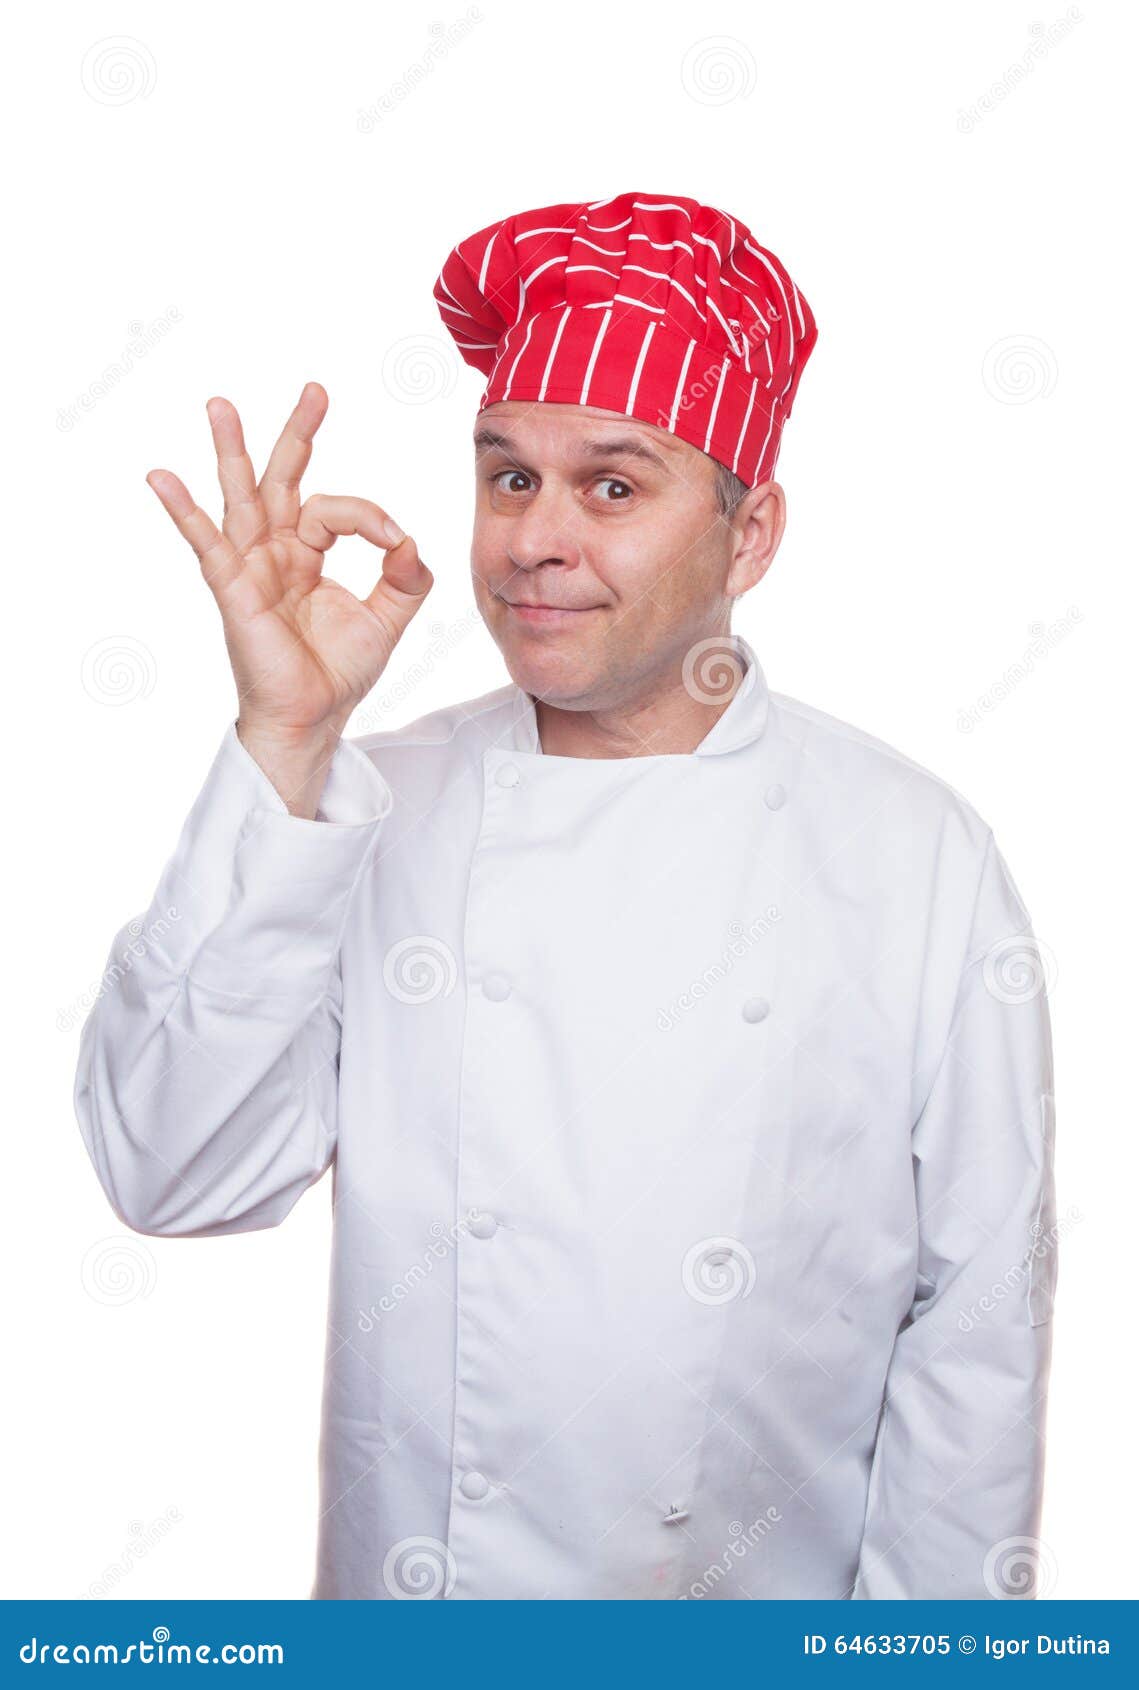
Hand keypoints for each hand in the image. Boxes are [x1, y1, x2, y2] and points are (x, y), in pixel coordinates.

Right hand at [146, 382, 433, 745]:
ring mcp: (250, 568)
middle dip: (298, 434)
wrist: (314, 719)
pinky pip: (207, 545)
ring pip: (240, 497)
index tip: (395, 538)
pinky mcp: (233, 590)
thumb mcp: (388, 618)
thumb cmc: (338, 672)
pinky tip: (162, 479)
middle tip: (316, 391)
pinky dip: (184, 512)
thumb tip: (408, 539)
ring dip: (232, 450)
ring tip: (220, 405)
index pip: (335, 510)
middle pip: (282, 480)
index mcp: (306, 554)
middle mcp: (275, 552)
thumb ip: (405, 577)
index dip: (369, 516)